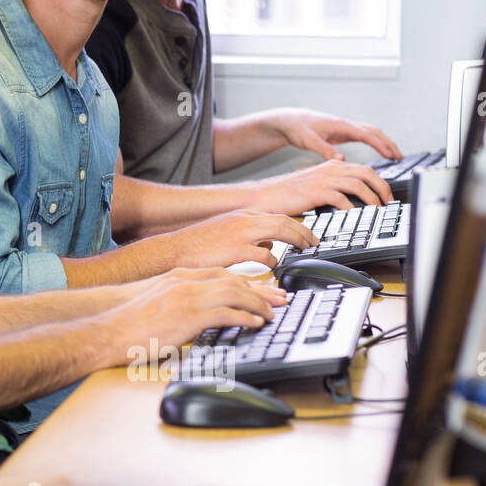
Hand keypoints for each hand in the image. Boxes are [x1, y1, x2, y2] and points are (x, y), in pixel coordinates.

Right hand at [99, 267, 286, 356]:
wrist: (109, 327)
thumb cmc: (127, 320)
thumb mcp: (156, 302)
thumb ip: (178, 301)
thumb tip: (194, 314)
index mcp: (180, 277)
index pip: (222, 274)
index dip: (247, 282)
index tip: (263, 290)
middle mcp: (187, 282)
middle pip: (234, 280)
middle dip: (261, 290)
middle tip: (280, 299)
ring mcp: (189, 297)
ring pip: (236, 293)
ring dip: (259, 303)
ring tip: (273, 313)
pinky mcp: (189, 315)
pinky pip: (226, 313)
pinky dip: (245, 317)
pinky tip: (256, 323)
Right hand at [163, 210, 318, 269]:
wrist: (171, 250)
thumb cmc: (194, 247)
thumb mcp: (224, 235)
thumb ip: (248, 238)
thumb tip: (267, 246)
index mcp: (240, 216)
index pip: (277, 216)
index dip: (297, 225)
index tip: (307, 236)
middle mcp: (242, 220)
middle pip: (283, 221)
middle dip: (303, 232)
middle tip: (314, 243)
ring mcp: (239, 234)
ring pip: (279, 232)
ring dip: (296, 242)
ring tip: (305, 251)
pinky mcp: (234, 250)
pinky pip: (264, 256)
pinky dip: (274, 263)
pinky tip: (275, 269)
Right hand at [252, 157, 393, 212]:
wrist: (263, 195)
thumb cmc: (286, 194)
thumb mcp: (313, 185)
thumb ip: (332, 186)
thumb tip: (350, 199)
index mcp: (331, 165)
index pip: (364, 169)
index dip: (380, 182)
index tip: (386, 195)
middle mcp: (330, 169)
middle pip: (367, 173)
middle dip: (383, 188)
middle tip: (389, 202)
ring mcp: (323, 179)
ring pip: (359, 184)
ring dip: (373, 198)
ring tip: (378, 209)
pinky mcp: (316, 192)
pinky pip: (342, 198)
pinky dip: (352, 207)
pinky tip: (354, 215)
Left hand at [269, 108, 402, 160]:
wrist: (290, 120)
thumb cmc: (298, 128)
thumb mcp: (308, 141)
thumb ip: (324, 149)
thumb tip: (342, 160)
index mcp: (341, 125)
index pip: (366, 134)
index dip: (380, 145)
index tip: (392, 154)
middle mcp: (346, 124)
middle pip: (374, 132)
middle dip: (388, 143)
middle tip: (400, 157)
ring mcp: (345, 128)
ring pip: (371, 133)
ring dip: (384, 143)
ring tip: (396, 156)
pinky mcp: (343, 132)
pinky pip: (365, 137)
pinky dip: (375, 143)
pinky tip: (380, 152)